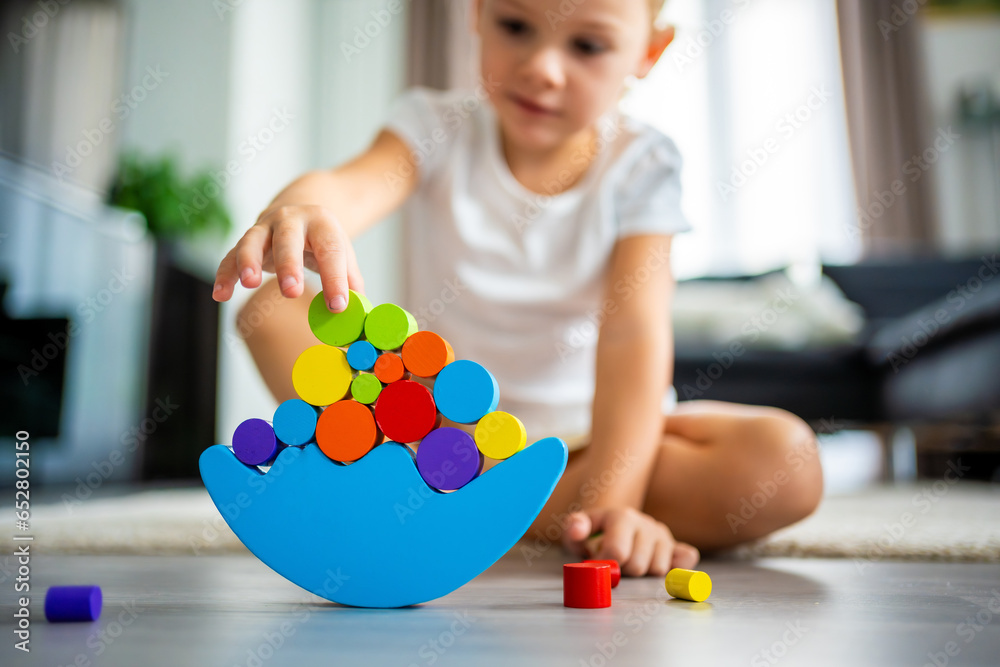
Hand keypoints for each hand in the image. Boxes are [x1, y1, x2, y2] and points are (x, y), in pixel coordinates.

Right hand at [213, 204, 364, 310]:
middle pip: (288, 240)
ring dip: (249, 261)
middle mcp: (291, 220)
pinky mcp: (246, 240)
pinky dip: (224, 274)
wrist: (300, 209)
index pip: (331, 251)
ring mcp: (265, 228)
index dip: (335, 279)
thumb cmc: (324, 240)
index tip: (337, 306)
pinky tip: (220, 294)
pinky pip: (231, 256)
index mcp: (322, 224)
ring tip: (249, 283)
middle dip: (289, 265)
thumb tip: (360, 313)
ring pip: (253, 241)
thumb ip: (351, 281)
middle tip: (292, 291)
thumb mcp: (342, 253)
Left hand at [561, 507, 698, 576]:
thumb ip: (573, 528)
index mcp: (622, 516)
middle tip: (615, 563)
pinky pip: (686, 559)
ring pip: (658, 569)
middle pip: (637, 565)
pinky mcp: (675, 546)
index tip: (599, 561)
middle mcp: (646, 523)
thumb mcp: (578, 529)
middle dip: (623, 570)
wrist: (614, 522)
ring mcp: (662, 534)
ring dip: (641, 572)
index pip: (617, 552)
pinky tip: (657, 564)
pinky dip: (676, 568)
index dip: (605, 564)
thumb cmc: (594, 532)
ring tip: (629, 561)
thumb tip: (577, 528)